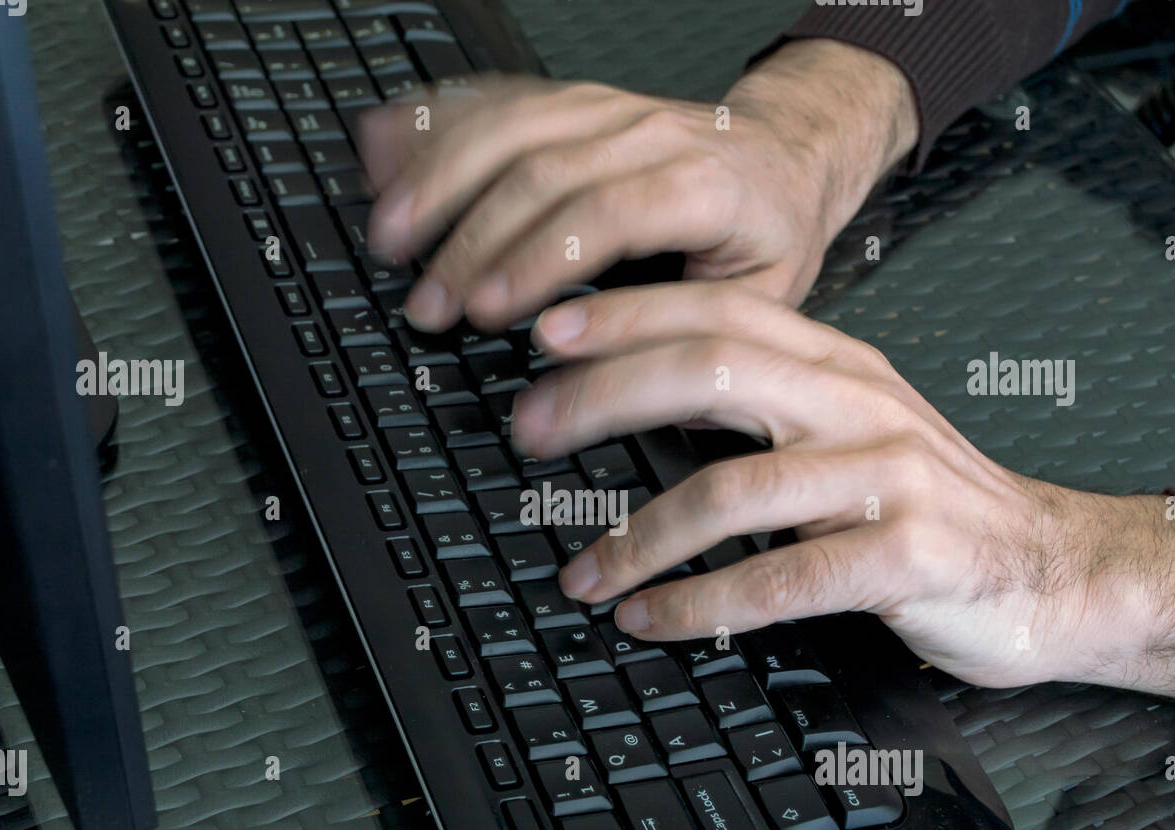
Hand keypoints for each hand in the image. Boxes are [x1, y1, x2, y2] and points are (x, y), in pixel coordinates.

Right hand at [357, 39, 918, 331]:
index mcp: (703, 186)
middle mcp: (647, 134)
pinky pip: (495, 98)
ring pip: (507, 126)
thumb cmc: (770, 230)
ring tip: (388, 234)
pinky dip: (435, 123)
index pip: (604, 214)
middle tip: (427, 304)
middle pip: (539, 171)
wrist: (786, 153)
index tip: (487, 311)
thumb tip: (618, 385)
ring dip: (436, 178)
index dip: (536, 261)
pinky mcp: (574, 101)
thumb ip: (693, 334)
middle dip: (469, 242)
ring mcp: (605, 109)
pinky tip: (388, 149)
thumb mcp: (764, 297)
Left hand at [511, 282, 1174, 703]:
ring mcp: (887, 477)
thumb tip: (638, 399)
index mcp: (837, 364)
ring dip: (637, 534)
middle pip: (712, 369)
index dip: (625, 314)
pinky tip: (651, 619)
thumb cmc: (929, 505)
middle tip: (528, 433)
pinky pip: (781, 579)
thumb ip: (764, 407)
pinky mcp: (905, 556)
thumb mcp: (848, 431)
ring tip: (580, 573)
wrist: (1054, 569)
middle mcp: (859, 403)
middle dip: (603, 397)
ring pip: (734, 486)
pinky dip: (701, 604)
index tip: (543, 334)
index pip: (718, 310)